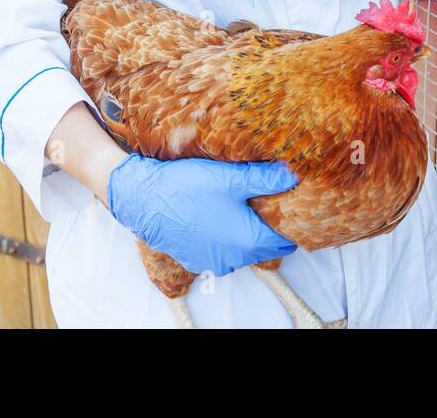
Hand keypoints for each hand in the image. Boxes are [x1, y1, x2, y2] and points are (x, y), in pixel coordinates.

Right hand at [106, 153, 298, 275]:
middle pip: (266, 246)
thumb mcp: (230, 178)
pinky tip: (219, 215)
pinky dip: (226, 238)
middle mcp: (235, 259)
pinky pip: (223, 251)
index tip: (287, 203)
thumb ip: (264, 178)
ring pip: (244, 250)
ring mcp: (215, 262)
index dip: (289, 222)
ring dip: (246, 232)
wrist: (144, 199)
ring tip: (241, 205)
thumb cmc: (187, 187)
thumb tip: (292, 175)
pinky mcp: (198, 261)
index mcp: (249, 240)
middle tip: (265, 199)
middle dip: (269, 227)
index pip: (285, 241)